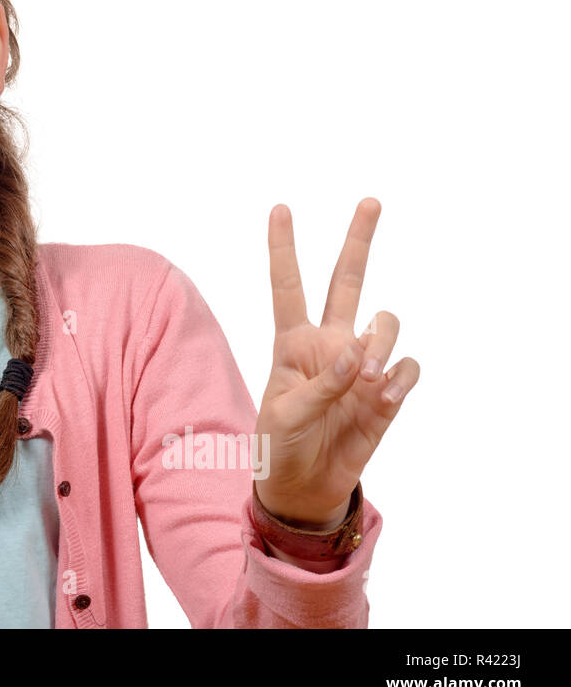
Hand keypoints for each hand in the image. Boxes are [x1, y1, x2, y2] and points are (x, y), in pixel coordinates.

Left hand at [254, 198, 419, 528]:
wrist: (306, 485)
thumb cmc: (282, 444)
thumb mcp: (287, 414)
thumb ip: (322, 383)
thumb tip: (361, 356)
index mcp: (293, 342)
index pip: (287, 286)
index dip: (283, 248)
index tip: (280, 207)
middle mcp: (330, 343)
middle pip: (347, 280)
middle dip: (358, 239)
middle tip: (371, 201)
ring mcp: (362, 363)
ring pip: (386, 322)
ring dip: (381, 343)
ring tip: (367, 379)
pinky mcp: (387, 389)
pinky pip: (406, 366)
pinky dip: (398, 380)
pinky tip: (383, 400)